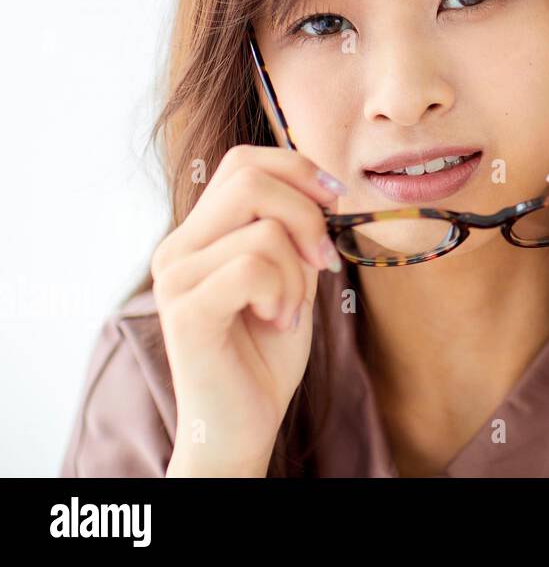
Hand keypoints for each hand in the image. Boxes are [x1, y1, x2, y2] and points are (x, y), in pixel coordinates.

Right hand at [151, 144, 345, 475]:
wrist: (244, 424)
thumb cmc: (267, 352)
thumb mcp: (290, 275)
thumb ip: (294, 231)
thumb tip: (327, 187)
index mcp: (199, 233)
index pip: (244, 161)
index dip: (298, 168)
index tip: (336, 202)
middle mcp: (177, 247)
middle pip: (250, 179)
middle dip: (308, 216)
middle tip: (320, 263)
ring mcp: (175, 278)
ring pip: (263, 229)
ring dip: (298, 272)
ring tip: (289, 309)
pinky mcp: (185, 311)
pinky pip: (254, 268)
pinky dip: (284, 294)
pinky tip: (277, 323)